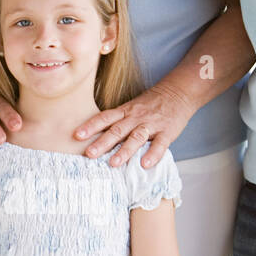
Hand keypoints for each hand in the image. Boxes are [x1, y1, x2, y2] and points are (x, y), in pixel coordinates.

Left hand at [73, 80, 193, 167]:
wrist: (179, 92)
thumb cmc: (152, 103)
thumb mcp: (132, 107)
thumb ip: (119, 121)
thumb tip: (97, 137)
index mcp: (126, 111)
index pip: (105, 118)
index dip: (90, 126)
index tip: (76, 135)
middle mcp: (136, 117)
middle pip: (117, 130)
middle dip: (102, 143)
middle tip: (89, 154)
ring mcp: (151, 125)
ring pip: (136, 138)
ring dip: (124, 151)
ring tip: (113, 163)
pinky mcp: (167, 132)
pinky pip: (160, 144)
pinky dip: (153, 154)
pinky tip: (145, 164)